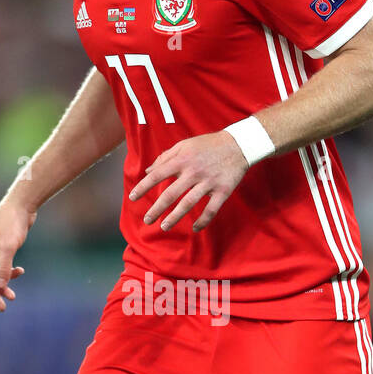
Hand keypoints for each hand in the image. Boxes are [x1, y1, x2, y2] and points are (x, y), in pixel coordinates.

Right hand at [0, 195, 35, 311]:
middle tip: (3, 308)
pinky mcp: (2, 250)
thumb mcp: (9, 245)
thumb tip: (0, 286)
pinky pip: (2, 267)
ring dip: (3, 285)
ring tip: (13, 297)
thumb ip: (4, 267)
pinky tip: (21, 271)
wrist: (23, 204)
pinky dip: (10, 272)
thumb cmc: (13, 222)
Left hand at [128, 131, 248, 231]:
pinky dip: (203, 221)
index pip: (158, 174)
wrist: (239, 145)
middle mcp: (194, 172)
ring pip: (189, 203)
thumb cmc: (208, 145)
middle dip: (157, 208)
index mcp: (183, 160)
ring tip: (164, 227)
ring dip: (175, 217)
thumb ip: (165, 157)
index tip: (132, 197)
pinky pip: (211, 209)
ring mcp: (209, 182)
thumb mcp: (185, 145)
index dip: (144, 187)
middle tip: (147, 220)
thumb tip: (148, 171)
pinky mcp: (223, 191)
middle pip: (171, 193)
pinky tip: (195, 228)